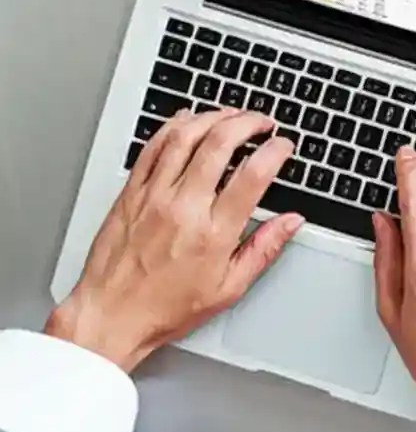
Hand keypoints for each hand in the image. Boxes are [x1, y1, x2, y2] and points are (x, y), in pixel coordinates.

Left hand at [45, 109, 302, 372]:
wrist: (110, 316)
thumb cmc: (165, 307)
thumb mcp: (228, 288)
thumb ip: (263, 249)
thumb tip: (290, 223)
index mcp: (213, 233)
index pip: (252, 175)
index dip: (275, 151)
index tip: (284, 145)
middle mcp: (183, 208)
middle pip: (219, 144)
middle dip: (248, 123)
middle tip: (261, 122)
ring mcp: (153, 197)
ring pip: (185, 137)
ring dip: (213, 117)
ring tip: (231, 115)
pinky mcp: (131, 193)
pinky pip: (152, 147)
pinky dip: (173, 127)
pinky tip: (187, 121)